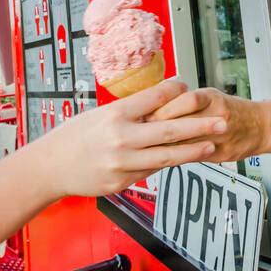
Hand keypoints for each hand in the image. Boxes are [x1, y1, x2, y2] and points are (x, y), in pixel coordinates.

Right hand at [32, 79, 226, 198]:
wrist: (49, 167)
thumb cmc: (72, 137)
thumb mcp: (98, 114)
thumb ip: (129, 112)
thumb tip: (160, 104)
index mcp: (115, 114)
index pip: (155, 97)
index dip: (177, 91)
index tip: (190, 88)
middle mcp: (121, 137)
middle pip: (169, 129)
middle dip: (200, 125)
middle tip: (221, 122)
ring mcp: (122, 162)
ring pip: (166, 156)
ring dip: (192, 151)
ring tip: (212, 145)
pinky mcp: (121, 182)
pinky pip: (150, 172)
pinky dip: (166, 164)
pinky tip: (181, 159)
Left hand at [144, 87, 267, 163]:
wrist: (262, 126)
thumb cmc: (232, 110)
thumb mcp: (210, 97)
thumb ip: (184, 102)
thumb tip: (151, 108)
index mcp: (210, 97)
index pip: (179, 100)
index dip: (158, 109)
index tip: (143, 114)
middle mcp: (216, 114)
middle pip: (180, 121)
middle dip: (157, 128)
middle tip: (141, 132)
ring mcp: (220, 135)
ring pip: (185, 142)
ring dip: (165, 145)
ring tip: (150, 147)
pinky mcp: (222, 153)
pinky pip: (194, 156)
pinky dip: (178, 157)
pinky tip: (167, 157)